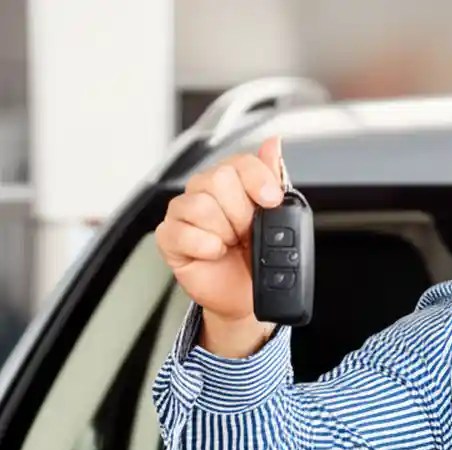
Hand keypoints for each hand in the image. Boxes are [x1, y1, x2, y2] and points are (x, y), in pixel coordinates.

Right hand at [155, 135, 284, 324]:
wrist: (244, 295)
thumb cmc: (255, 256)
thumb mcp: (273, 218)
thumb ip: (272, 178)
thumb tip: (274, 143)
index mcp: (231, 182)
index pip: (239, 162)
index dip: (257, 179)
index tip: (271, 200)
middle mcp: (204, 191)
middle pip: (218, 179)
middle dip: (241, 213)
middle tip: (246, 232)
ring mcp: (183, 213)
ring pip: (201, 205)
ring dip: (224, 232)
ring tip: (229, 244)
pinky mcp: (168, 237)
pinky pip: (183, 232)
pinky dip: (206, 247)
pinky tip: (214, 253)